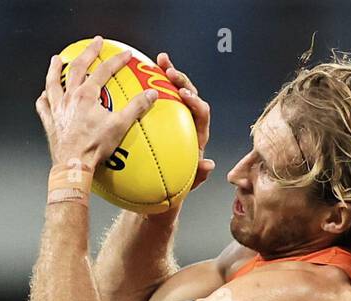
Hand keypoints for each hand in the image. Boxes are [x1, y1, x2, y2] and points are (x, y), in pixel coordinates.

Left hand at [35, 36, 159, 170]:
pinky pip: (43, 106)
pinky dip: (44, 98)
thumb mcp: (120, 126)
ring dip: (56, 68)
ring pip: (53, 82)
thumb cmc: (94, 147)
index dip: (117, 60)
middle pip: (78, 68)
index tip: (125, 54)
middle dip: (88, 52)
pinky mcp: (50, 121)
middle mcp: (70, 97)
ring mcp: (57, 108)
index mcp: (86, 95)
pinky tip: (44, 95)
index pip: (104, 71)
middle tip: (95, 42)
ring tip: (58, 59)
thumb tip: (151, 95)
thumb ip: (136, 108)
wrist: (73, 165)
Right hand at [153, 51, 215, 192]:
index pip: (202, 114)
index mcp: (198, 135)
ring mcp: (175, 118)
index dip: (196, 102)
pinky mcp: (162, 116)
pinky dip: (152, 83)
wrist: (163, 189)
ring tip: (159, 60)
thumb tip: (209, 164)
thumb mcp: (188, 183)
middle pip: (190, 95)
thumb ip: (200, 174)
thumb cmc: (178, 186)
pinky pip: (158, 96)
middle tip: (169, 70)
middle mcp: (189, 123)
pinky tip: (141, 71)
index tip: (184, 95)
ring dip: (168, 73)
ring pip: (175, 91)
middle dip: (182, 80)